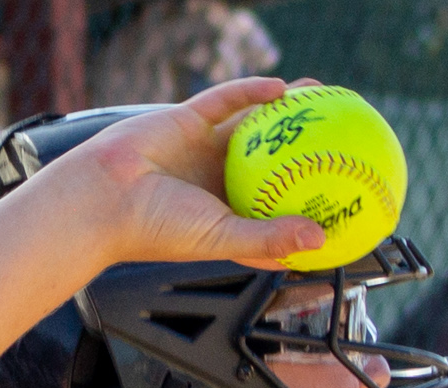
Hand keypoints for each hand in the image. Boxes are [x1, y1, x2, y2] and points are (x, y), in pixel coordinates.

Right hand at [39, 77, 327, 271]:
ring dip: (284, 113)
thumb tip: (319, 240)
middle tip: (341, 136)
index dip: (308, 197)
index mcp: (228, 213)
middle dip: (304, 148)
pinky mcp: (187, 121)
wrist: (104, 198)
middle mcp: (219, 181)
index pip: (276, 205)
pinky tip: (280, 88)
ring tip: (320, 97)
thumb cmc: (155, 228)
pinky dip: (251, 93)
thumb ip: (269, 238)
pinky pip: (226, 101)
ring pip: (253, 126)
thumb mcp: (221, 238)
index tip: (344, 190)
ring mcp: (203, 149)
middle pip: (272, 160)